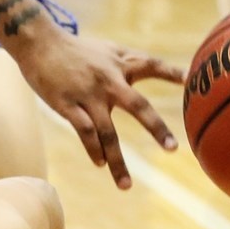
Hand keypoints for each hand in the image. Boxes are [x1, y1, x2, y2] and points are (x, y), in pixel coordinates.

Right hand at [16, 33, 185, 188]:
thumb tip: (149, 70)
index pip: (151, 65)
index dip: (172, 73)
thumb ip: (129, 61)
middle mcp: (108, 81)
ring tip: (126, 186)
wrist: (39, 43)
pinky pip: (84, 132)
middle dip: (156, 129)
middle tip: (173, 150)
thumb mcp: (107, 49)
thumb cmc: (74, 49)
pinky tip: (100, 164)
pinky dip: (93, 149)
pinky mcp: (67, 105)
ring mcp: (88, 95)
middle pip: (137, 107)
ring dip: (117, 160)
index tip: (190, 82)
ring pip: (107, 132)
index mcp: (120, 65)